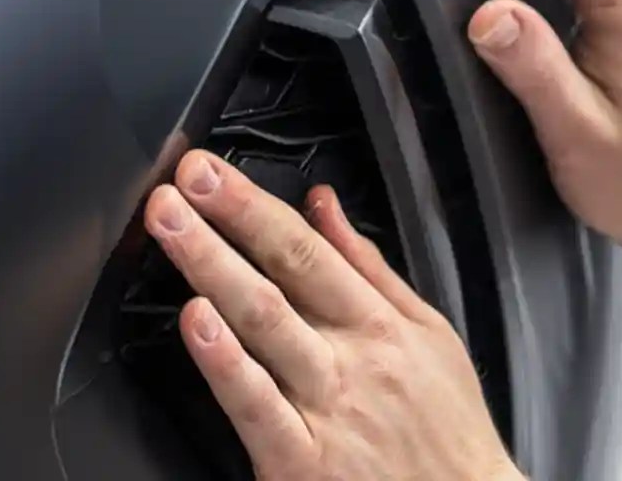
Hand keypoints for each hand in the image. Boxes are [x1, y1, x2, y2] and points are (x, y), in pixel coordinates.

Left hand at [143, 151, 521, 480]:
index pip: (305, 246)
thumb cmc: (447, 429)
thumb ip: (369, 268)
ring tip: (173, 227)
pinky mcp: (299, 462)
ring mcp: (324, 408)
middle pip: (280, 274)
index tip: (209, 170)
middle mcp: (350, 357)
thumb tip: (324, 205)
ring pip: (263, 324)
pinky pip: (257, 406)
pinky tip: (197, 323)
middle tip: (182, 180)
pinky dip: (227, 362)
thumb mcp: (429, 335)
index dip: (252, 203)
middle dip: (226, 220)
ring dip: (212, 267)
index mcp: (378, 322)